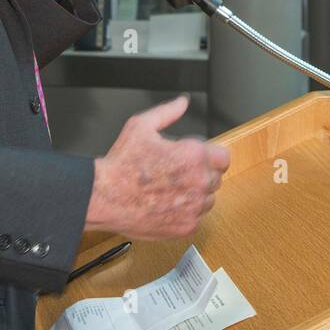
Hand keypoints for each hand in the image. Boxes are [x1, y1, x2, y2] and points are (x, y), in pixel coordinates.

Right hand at [85, 97, 229, 239]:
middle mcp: (198, 182)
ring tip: (171, 189)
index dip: (210, 156)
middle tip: (178, 173)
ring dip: (196, 194)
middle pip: (216, 178)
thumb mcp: (141, 126)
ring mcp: (194, 206)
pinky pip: (198, 217)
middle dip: (201, 174)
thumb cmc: (121, 166)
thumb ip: (167, 112)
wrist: (105, 198)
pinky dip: (186, 213)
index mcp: (193, 156)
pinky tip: (168, 204)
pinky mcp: (186, 226)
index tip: (198, 158)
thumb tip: (182, 103)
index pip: (223, 157)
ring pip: (208, 199)